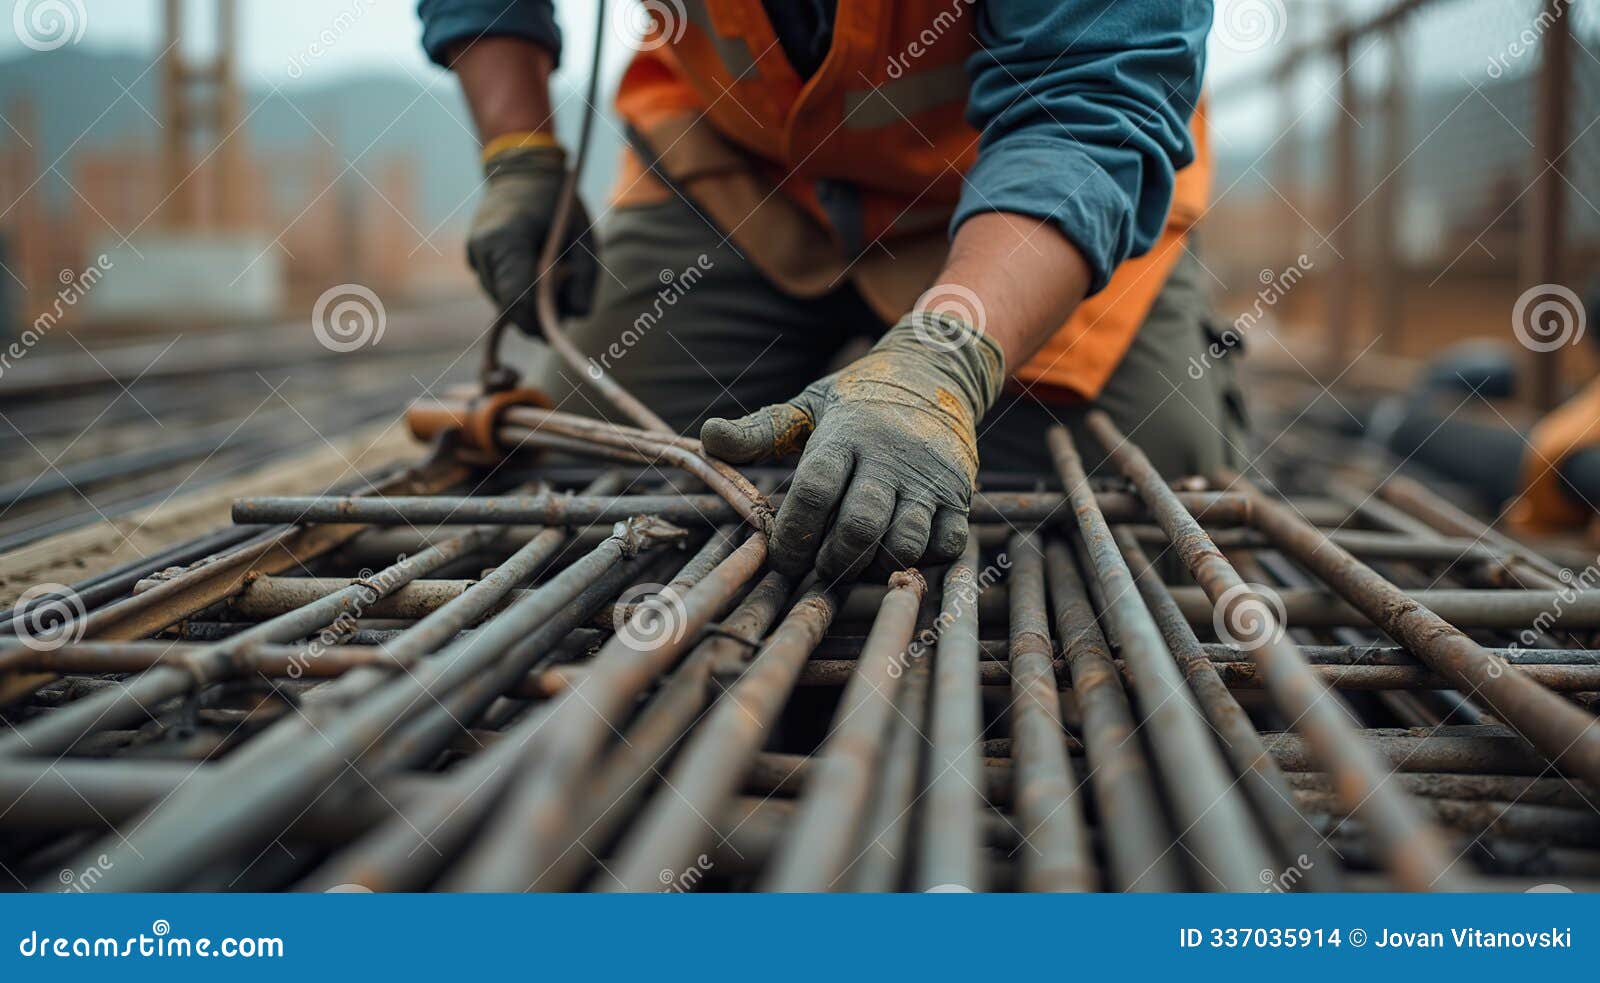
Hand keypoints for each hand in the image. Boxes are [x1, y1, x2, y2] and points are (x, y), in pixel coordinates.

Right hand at [467, 142, 598, 330]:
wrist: (522, 170)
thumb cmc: (558, 203)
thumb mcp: (584, 235)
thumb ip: (584, 277)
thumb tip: (577, 315)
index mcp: (508, 239)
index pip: (516, 298)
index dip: (535, 322)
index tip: (553, 333)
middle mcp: (483, 249)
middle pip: (508, 305)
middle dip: (535, 314)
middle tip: (562, 300)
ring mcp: (474, 253)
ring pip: (502, 300)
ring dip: (527, 301)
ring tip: (550, 273)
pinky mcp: (473, 257)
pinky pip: (498, 288)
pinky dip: (517, 288)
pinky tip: (532, 267)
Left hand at [701, 313, 1004, 580]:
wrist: (934, 370)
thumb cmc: (858, 399)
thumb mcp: (808, 406)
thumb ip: (760, 430)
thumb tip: (708, 438)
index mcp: (847, 434)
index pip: (815, 488)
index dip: (793, 532)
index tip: (782, 555)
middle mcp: (891, 455)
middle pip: (859, 525)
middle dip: (832, 560)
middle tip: (818, 569)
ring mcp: (930, 476)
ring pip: (905, 541)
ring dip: (875, 566)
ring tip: (855, 564)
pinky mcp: (961, 493)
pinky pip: (948, 543)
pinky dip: (922, 559)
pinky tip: (896, 551)